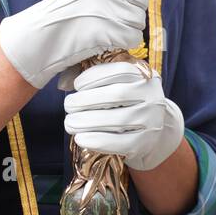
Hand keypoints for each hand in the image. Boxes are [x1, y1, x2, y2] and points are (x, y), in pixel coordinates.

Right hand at [0, 0, 146, 88]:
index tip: (127, 1)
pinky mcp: (106, 30)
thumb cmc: (59, 15)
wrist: (38, 40)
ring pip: (139, 20)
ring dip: (129, 29)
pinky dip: (125, 43)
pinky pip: (133, 37)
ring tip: (111, 32)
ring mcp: (104, 7)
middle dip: (133, 12)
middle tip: (118, 21)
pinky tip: (110, 42)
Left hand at [63, 61, 183, 170]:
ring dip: (88, 122)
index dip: (94, 76)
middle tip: (68, 105)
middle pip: (117, 96)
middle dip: (86, 100)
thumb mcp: (116, 84)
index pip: (121, 71)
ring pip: (118, 120)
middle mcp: (152, 96)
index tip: (77, 85)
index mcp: (145, 76)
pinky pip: (120, 143)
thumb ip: (92, 78)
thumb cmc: (125, 102)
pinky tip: (80, 138)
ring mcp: (151, 121)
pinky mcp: (144, 143)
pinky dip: (97, 141)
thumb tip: (63, 83)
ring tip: (69, 123)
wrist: (151, 130)